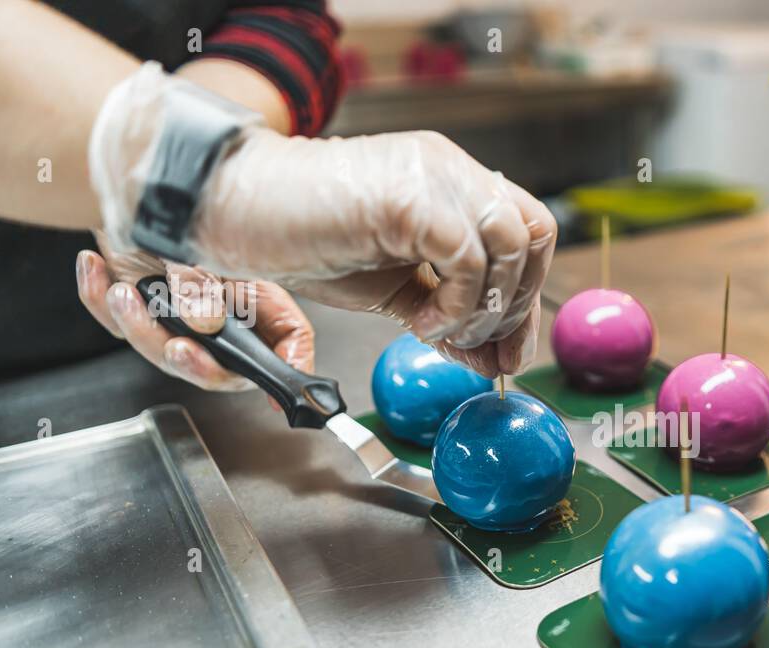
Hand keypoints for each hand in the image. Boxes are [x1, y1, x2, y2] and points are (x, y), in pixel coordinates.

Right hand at [89, 67, 554, 378]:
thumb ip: (444, 314)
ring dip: (484, 307)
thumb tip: (488, 357)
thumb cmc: (303, 238)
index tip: (506, 352)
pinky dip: (454, 305)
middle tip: (482, 353)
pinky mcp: (410, 196)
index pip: (528, 233)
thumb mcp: (392, 288)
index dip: (525, 297)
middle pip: (533, 235)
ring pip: (510, 243)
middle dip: (516, 307)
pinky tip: (418, 324)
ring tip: (437, 333)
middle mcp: (451, 168)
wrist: (235, 209)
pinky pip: (466, 257)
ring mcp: (433, 175)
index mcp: (452, 181)